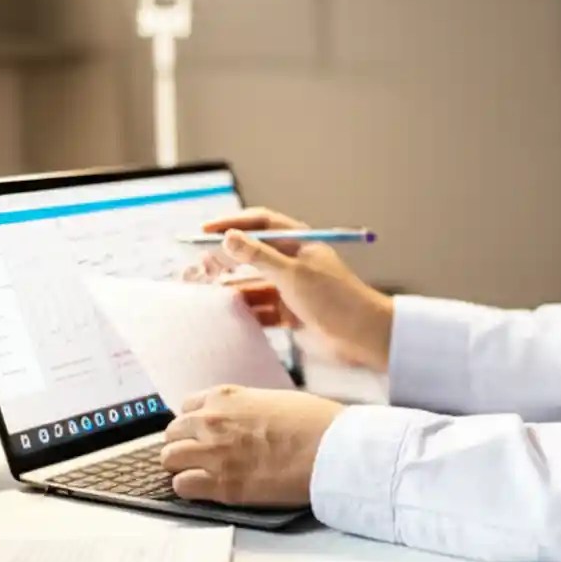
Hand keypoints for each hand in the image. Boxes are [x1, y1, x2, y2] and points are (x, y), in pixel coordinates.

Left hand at [161, 385, 344, 506]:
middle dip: (184, 444)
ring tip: (200, 475)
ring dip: (182, 466)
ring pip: (170, 459)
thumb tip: (242, 423)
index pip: (187, 407)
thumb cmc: (315, 423)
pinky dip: (189, 488)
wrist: (331, 449)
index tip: (204, 434)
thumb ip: (246, 409)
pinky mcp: (221, 485)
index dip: (195, 424)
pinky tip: (205, 489)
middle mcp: (211, 421)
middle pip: (172, 433)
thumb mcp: (273, 399)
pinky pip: (182, 486)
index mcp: (225, 396)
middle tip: (201, 457)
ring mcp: (213, 453)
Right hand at [188, 208, 394, 370]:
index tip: (203, 231)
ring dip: (230, 289)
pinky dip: (243, 312)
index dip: (232, 225)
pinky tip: (224, 315)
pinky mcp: (289, 315)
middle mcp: (293, 263)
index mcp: (299, 243)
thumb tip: (228, 237)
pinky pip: (259, 310)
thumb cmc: (336, 298)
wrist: (362, 337)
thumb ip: (258, 256)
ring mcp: (291, 290)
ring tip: (204, 292)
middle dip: (225, 260)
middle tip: (198, 267)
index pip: (260, 224)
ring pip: (252, 285)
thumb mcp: (293, 273)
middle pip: (251, 256)